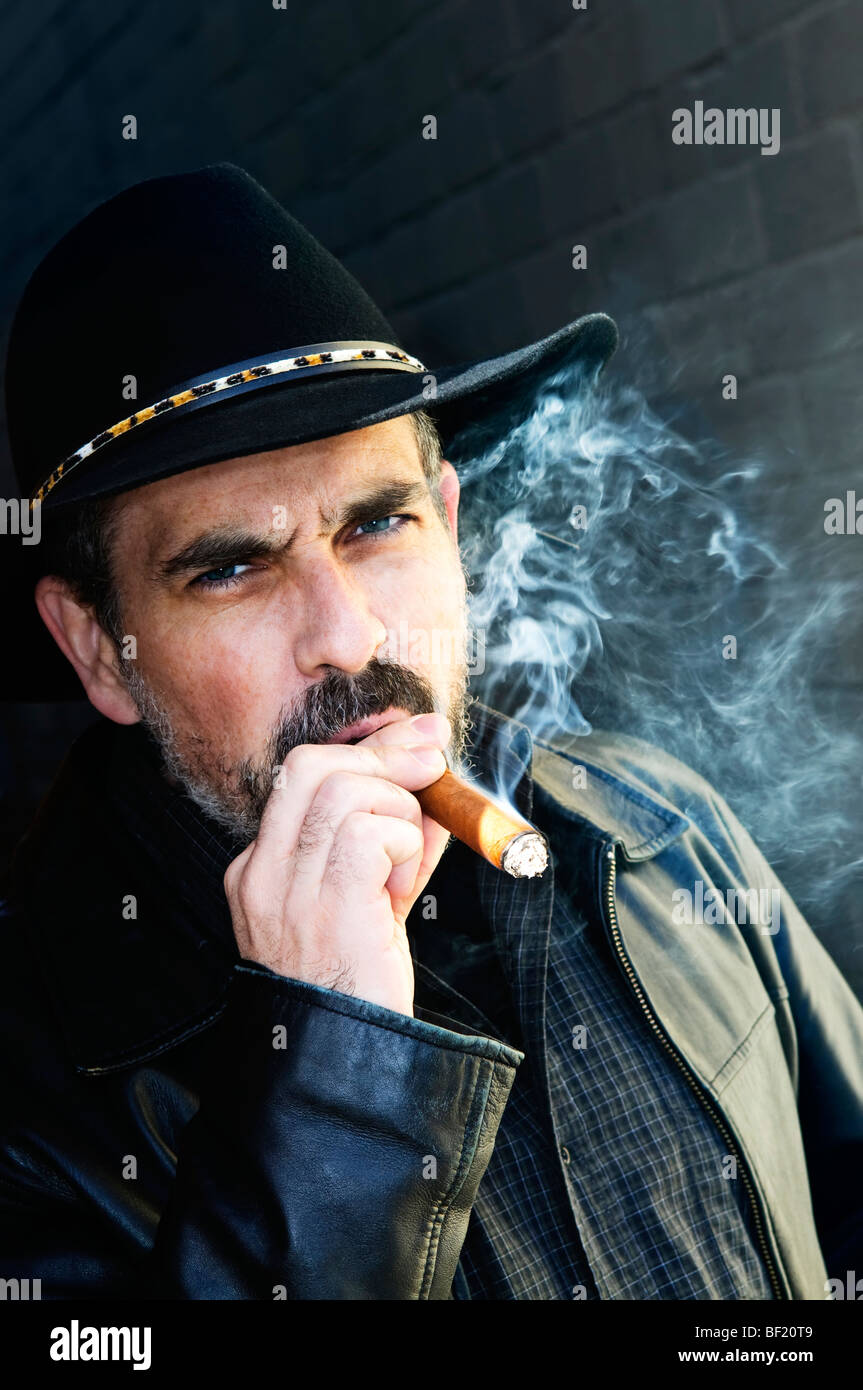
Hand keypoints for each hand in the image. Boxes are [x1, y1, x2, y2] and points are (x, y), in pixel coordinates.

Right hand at [223, 713, 451, 1016]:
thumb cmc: (363, 984)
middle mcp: (260, 873)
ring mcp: (286, 891)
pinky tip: (399, 892)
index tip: (419, 739)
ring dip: (400, 814)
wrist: (349, 1061)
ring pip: (346, 791)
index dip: (369, 750)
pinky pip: (371, 834)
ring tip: (405, 867)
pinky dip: (403, 848)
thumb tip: (429, 773)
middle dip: (385, 753)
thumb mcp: (373, 896)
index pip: (303, 775)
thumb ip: (395, 836)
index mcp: (259, 868)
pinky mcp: (326, 908)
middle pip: (311, 765)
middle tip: (432, 765)